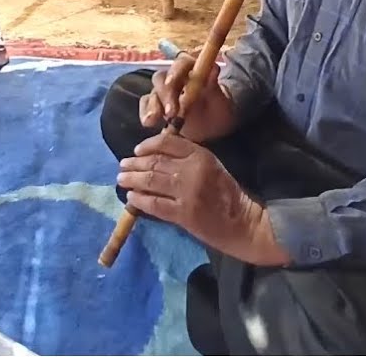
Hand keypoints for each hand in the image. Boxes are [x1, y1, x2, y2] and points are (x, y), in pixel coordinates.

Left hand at [117, 132, 289, 265]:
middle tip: (122, 166)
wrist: (243, 222)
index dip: (147, 145)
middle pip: (155, 162)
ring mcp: (187, 192)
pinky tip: (131, 198)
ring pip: (151, 181)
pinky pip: (154, 203)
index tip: (136, 150)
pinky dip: (139, 200)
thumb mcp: (211, 166)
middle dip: (134, 163)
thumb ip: (187, 158)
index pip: (167, 143)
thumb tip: (155, 157)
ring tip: (122, 180)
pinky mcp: (183, 213)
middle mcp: (192, 170)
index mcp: (200, 155)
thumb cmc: (227, 194)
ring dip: (132, 180)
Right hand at [140, 52, 234, 142]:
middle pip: (163, 78)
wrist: (214, 129)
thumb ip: (214, 86)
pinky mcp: (156, 105)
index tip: (172, 83)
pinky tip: (148, 123)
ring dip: (153, 105)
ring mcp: (164, 91)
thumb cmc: (219, 112)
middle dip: (164, 94)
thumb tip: (213, 68)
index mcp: (193, 69)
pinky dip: (145, 113)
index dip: (175, 71)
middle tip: (170, 112)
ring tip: (153, 120)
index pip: (181, 62)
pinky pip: (146, 105)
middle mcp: (176, 77)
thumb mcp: (221, 102)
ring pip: (153, 92)